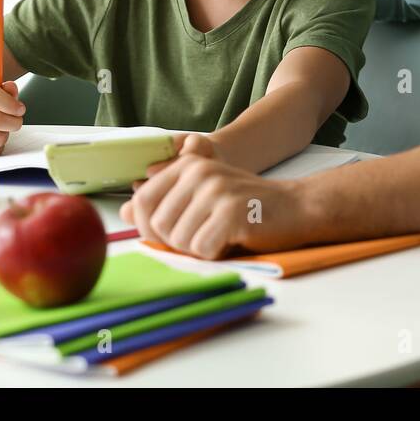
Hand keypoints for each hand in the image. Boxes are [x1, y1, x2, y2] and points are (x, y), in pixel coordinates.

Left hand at [120, 133, 313, 259]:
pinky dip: (214, 255)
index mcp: (186, 166)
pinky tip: (231, 242)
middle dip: (177, 243)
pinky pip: (202, 249)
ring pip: (179, 240)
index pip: (142, 202)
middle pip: (158, 225)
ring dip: (198, 250)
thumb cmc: (246, 207)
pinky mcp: (231, 211)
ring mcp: (215, 190)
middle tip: (204, 238)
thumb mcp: (201, 198)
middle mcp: (198, 172)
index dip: (149, 228)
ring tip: (220, 238)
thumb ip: (164, 203)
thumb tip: (123, 213)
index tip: (170, 236)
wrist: (296, 207)